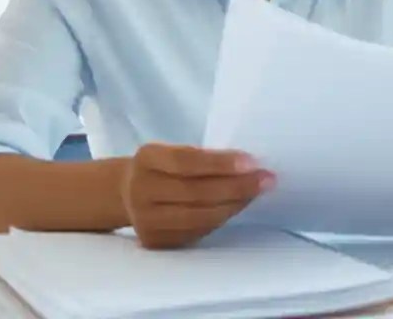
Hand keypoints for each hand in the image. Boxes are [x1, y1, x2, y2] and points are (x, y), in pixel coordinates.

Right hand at [122, 143, 273, 248]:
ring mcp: (146, 220)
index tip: (252, 162)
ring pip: (198, 216)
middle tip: (266, 180)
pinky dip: (221, 218)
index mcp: (146, 159)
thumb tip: (248, 166)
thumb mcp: (171, 151)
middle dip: (236, 186)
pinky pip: (196, 231)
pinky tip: (237, 207)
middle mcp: (141, 190)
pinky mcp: (156, 240)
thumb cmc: (162, 167)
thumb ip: (201, 157)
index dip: (220, 163)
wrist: (126, 193)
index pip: (186, 161)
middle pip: (195, 192)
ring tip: (256, 193)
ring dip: (234, 205)